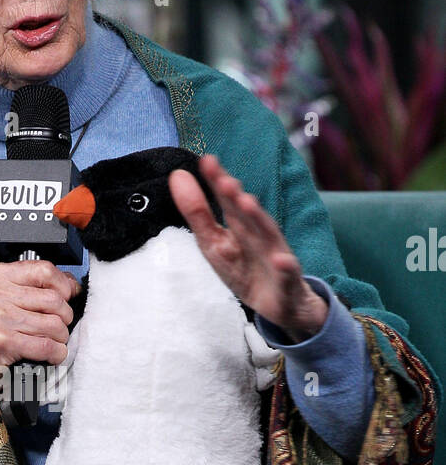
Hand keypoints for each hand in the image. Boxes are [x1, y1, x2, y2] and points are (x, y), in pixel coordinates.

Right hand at [0, 260, 80, 418]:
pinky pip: (47, 346)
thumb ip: (29, 287)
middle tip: (57, 327)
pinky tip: (51, 355)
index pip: (43, 270)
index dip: (64, 285)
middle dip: (64, 317)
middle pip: (53, 298)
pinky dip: (56, 353)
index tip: (67, 296)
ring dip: (61, 338)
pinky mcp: (2, 342)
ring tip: (52, 342)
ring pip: (54, 323)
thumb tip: (69, 283)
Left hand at [168, 155, 328, 341]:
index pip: (227, 201)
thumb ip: (197, 212)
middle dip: (235, 197)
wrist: (283, 303)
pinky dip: (285, 266)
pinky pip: (287, 274)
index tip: (207, 161)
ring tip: (247, 203)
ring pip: (268, 237)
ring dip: (259, 220)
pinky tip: (282, 260)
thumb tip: (177, 175)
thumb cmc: (245, 268)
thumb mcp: (215, 243)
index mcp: (239, 226)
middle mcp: (258, 236)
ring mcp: (275, 257)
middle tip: (223, 180)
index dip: (217, 182)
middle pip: (246, 215)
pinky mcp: (287, 283)